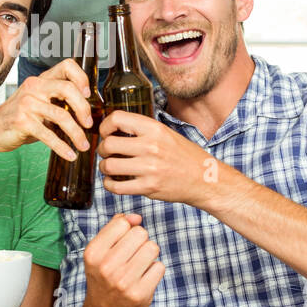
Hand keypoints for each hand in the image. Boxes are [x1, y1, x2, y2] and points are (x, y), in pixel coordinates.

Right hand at [0, 58, 93, 158]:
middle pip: (68, 89)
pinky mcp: (22, 122)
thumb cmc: (19, 117)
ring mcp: (27, 104)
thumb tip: (88, 113)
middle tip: (89, 124)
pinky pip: (49, 135)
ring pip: (61, 115)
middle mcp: (34, 87)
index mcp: (41, 80)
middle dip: (83, 108)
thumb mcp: (39, 103)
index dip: (81, 78)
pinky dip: (62, 147)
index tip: (88, 94)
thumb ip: (58, 102)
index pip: (67, 66)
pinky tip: (70, 154)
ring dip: (76, 133)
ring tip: (83, 145)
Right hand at [80, 212, 163, 306]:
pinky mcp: (140, 293)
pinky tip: (143, 278)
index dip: (127, 229)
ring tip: (138, 266)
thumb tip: (136, 217)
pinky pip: (159, 266)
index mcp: (94, 253)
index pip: (122, 223)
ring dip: (148, 255)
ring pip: (152, 248)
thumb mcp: (99, 251)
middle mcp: (106, 267)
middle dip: (140, 241)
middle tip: (132, 255)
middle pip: (140, 233)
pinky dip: (154, 270)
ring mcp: (124, 281)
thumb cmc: (104, 276)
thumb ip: (114, 228)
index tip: (123, 242)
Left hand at [98, 110, 215, 205]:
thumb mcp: (167, 134)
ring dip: (104, 168)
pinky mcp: (149, 187)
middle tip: (106, 153)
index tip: (105, 133)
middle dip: (102, 150)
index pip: (117, 118)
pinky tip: (113, 182)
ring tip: (110, 168)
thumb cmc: (185, 156)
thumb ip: (143, 131)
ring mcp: (149, 168)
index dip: (105, 126)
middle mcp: (151, 146)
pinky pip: (116, 187)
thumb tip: (116, 129)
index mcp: (155, 129)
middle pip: (108, 144)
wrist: (205, 179)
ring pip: (109, 166)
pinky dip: (109, 185)